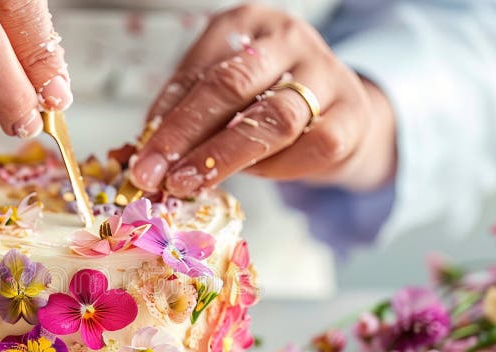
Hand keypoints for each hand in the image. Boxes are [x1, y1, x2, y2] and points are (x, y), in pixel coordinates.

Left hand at [131, 4, 396, 196]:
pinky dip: (278, 167)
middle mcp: (288, 39)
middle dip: (186, 136)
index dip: (166, 120)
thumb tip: (144, 157)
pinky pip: (313, 145)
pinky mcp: (353, 114)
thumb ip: (186, 116)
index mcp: (247, 24)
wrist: (339, 113)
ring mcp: (326, 72)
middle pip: (232, 86)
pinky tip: (253, 176)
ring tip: (189, 184)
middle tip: (155, 176)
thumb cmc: (266, 103)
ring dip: (224, 157)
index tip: (141, 161)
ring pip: (273, 118)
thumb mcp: (223, 97)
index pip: (198, 72)